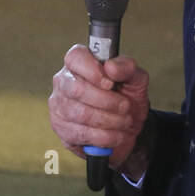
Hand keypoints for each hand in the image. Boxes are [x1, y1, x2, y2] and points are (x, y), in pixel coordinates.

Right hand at [49, 46, 150, 175]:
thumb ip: (127, 68)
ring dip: (110, 121)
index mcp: (79, 63)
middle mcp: (63, 81)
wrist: (127, 128)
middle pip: (77, 89)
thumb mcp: (136, 80)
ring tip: (125, 122)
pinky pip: (80, 134)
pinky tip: (116, 135)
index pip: (76, 57)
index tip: (111, 83)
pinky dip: (104, 137)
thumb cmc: (126, 98)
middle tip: (125, 107)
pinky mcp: (60, 128)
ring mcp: (58, 105)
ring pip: (80, 114)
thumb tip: (111, 66)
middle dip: (107, 101)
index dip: (93, 71)